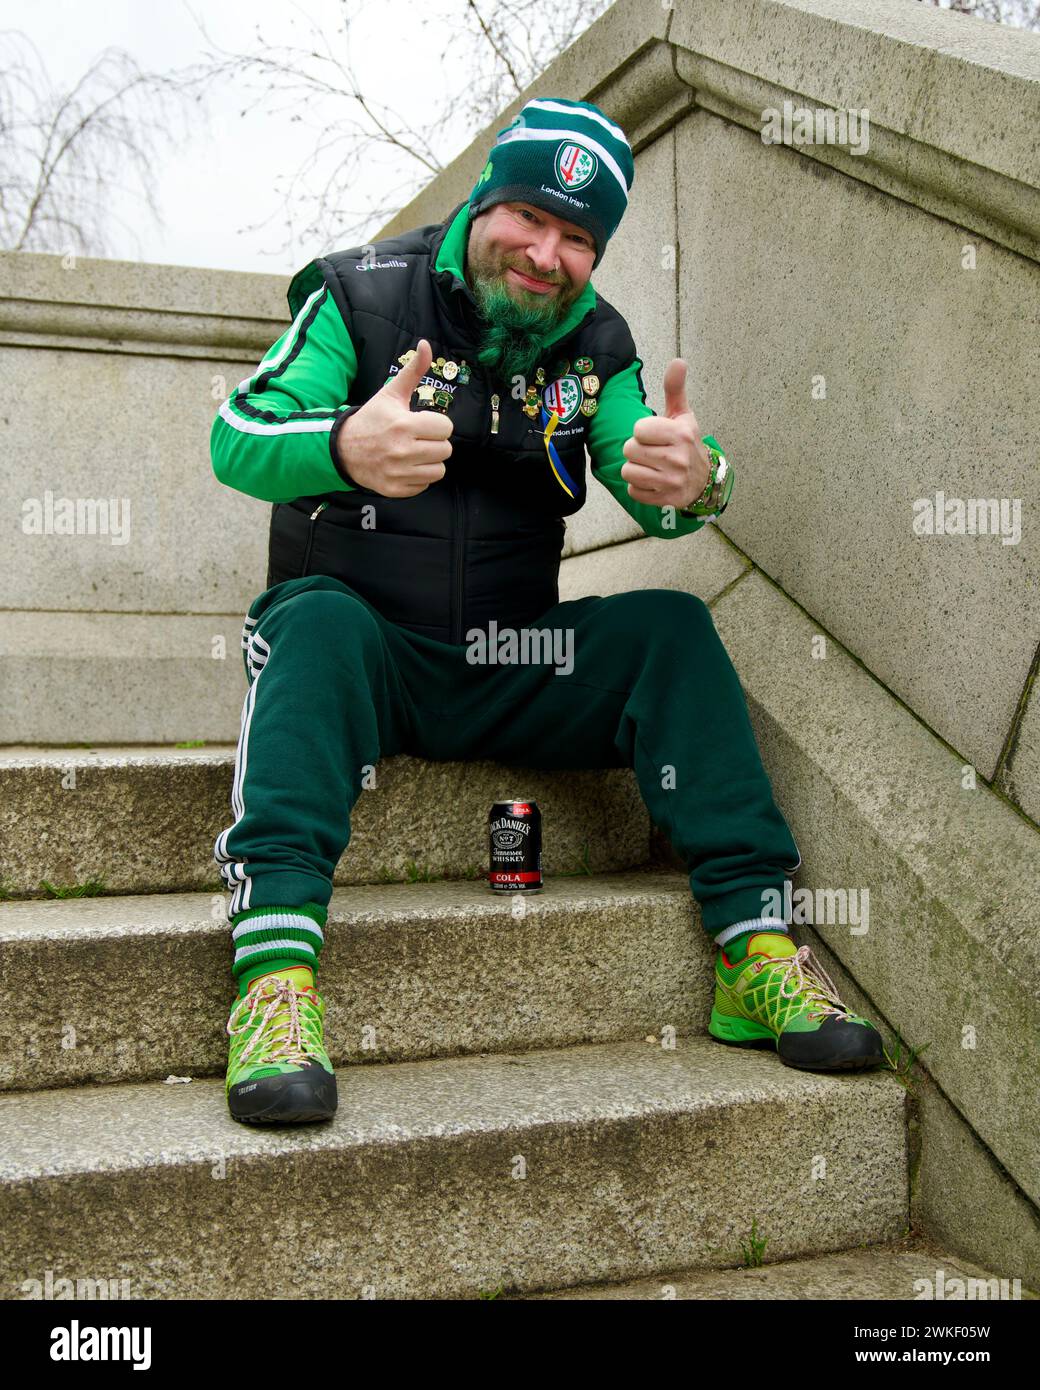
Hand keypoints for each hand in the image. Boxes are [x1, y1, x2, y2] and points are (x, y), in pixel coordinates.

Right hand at [336, 338, 452, 497]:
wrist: (343, 449)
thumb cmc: (373, 418)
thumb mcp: (391, 393)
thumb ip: (413, 371)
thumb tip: (427, 345)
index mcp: (404, 425)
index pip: (446, 429)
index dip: (436, 424)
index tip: (422, 423)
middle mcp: (402, 451)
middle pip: (445, 450)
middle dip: (434, 442)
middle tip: (418, 438)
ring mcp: (399, 473)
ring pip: (439, 471)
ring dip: (430, 462)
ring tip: (414, 452)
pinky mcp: (395, 490)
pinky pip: (425, 486)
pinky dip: (418, 477)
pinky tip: (405, 466)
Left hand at [620, 358, 710, 509]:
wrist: (704, 480)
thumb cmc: (686, 443)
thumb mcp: (682, 415)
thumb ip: (675, 389)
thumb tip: (678, 361)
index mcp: (680, 434)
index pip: (638, 430)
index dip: (642, 432)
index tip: (655, 435)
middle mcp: (677, 458)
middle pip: (629, 450)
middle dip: (636, 450)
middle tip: (652, 452)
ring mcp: (671, 481)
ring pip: (628, 471)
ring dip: (635, 469)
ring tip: (651, 466)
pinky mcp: (664, 499)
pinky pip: (634, 491)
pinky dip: (639, 487)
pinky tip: (653, 481)